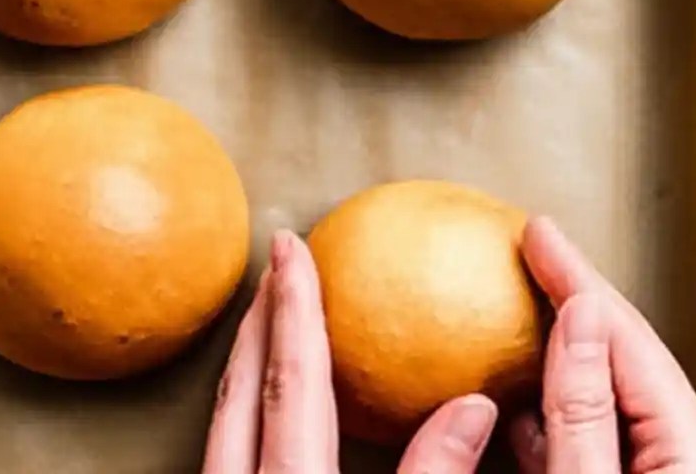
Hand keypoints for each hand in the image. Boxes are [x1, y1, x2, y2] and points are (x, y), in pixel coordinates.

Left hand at [202, 230, 499, 473]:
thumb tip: (474, 408)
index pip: (293, 377)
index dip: (295, 306)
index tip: (292, 247)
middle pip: (244, 387)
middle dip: (263, 320)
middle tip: (276, 266)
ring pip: (222, 417)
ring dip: (246, 362)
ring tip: (264, 322)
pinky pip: (221, 449)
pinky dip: (239, 408)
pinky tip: (257, 409)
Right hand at [509, 217, 695, 473]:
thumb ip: (583, 412)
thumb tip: (578, 321)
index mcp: (693, 448)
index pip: (628, 333)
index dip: (575, 276)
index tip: (541, 235)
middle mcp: (693, 456)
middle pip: (626, 354)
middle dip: (574, 302)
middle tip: (537, 254)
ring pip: (613, 393)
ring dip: (564, 356)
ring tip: (528, 314)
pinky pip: (604, 435)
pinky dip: (565, 410)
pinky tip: (535, 407)